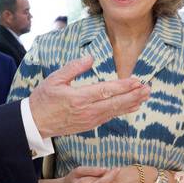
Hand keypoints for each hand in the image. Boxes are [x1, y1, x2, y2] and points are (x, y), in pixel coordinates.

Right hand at [27, 58, 149, 138]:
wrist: (35, 123)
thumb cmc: (43, 99)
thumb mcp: (54, 79)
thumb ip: (73, 68)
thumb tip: (91, 57)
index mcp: (78, 98)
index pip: (106, 91)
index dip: (123, 86)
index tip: (137, 80)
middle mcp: (86, 111)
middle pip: (115, 103)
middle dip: (133, 95)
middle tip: (148, 89)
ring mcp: (89, 120)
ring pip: (115, 111)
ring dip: (131, 103)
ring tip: (145, 96)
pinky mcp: (89, 125)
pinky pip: (109, 117)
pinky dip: (122, 111)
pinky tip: (132, 106)